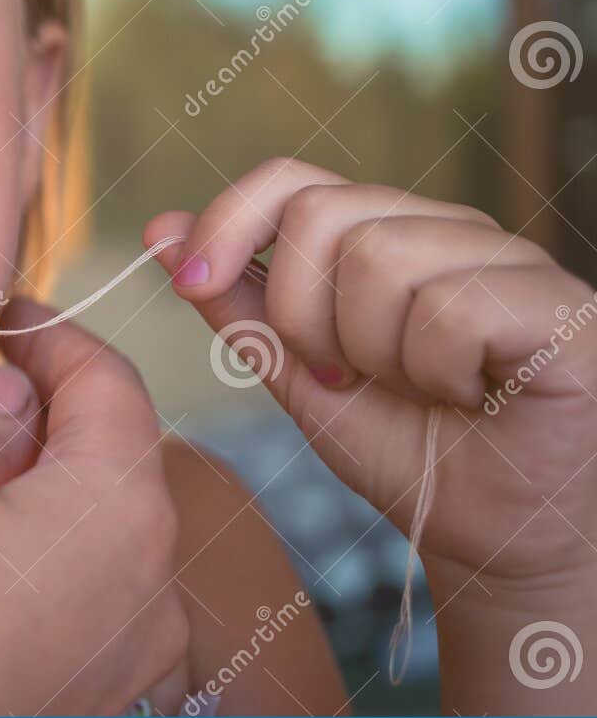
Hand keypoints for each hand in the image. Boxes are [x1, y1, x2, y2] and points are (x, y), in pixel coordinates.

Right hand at [0, 300, 186, 714]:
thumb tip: (6, 399)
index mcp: (121, 510)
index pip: (112, 385)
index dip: (56, 335)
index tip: (9, 317)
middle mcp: (151, 587)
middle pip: (110, 462)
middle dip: (40, 415)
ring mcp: (131, 661)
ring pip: (95, 537)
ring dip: (34, 490)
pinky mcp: (93, 710)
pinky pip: (80, 604)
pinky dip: (34, 561)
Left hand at [148, 157, 596, 711]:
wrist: (493, 537)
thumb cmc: (407, 452)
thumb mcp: (296, 378)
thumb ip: (237, 304)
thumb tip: (160, 232)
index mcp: (381, 232)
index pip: (288, 180)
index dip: (227, 222)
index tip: (191, 285)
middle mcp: (444, 228)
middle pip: (318, 215)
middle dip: (301, 316)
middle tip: (344, 376)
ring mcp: (506, 257)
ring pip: (380, 257)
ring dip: (374, 352)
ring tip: (415, 389)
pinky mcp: (556, 302)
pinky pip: (449, 307)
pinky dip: (436, 372)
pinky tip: (469, 396)